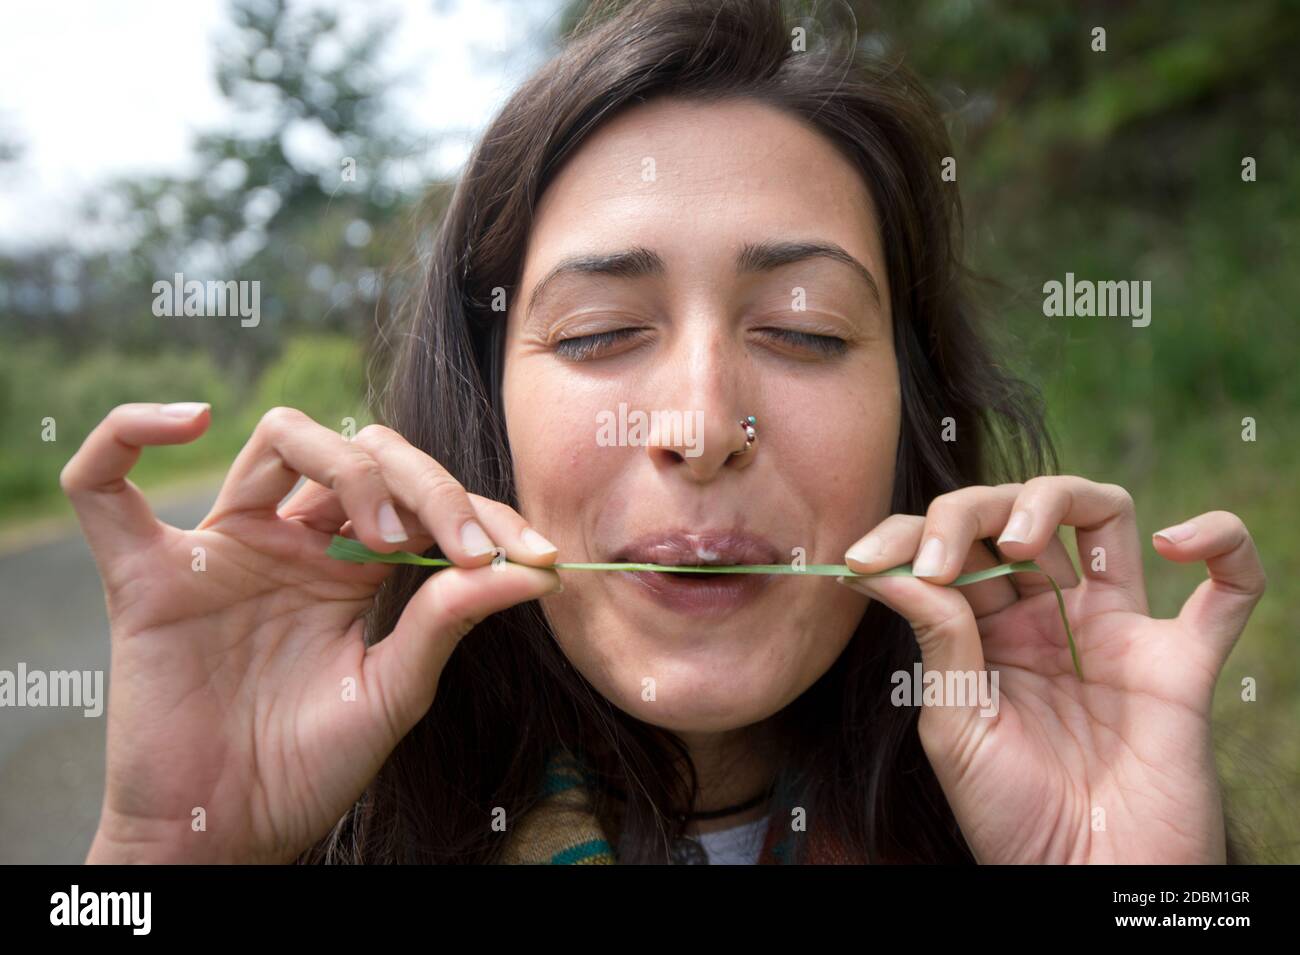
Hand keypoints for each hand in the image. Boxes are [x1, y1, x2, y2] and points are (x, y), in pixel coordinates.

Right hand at [64, 403, 560, 862]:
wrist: (229, 834)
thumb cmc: (311, 768)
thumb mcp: (397, 689)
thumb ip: (450, 618)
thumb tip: (535, 568)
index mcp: (350, 564)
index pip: (418, 492)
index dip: (480, 509)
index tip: (537, 554)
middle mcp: (291, 541)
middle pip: (362, 450)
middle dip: (429, 483)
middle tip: (466, 545)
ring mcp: (220, 550)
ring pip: (282, 439)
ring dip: (347, 465)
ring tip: (386, 540)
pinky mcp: (144, 577)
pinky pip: (103, 484)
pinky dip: (126, 432)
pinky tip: (186, 419)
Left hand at [837, 476, 1265, 862]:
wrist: (1080, 883)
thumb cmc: (1010, 817)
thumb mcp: (954, 725)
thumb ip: (936, 638)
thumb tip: (881, 566)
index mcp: (988, 631)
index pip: (954, 548)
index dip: (909, 536)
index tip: (863, 558)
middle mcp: (1051, 618)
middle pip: (1018, 514)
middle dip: (970, 513)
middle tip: (939, 560)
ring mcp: (1117, 633)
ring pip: (1104, 514)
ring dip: (1058, 499)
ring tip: (1022, 542)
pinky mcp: (1181, 664)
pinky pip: (1229, 591)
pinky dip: (1222, 544)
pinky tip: (1173, 543)